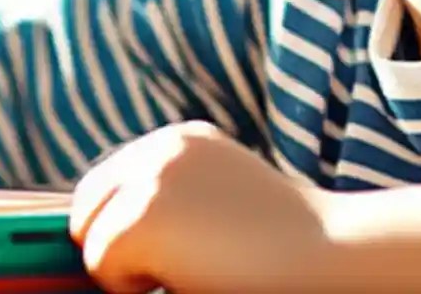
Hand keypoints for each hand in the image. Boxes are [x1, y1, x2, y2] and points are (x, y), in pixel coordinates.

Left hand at [69, 121, 335, 293]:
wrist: (333, 261)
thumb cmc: (288, 251)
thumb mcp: (224, 201)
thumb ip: (176, 198)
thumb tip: (100, 229)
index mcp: (182, 141)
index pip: (108, 182)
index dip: (120, 225)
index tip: (159, 251)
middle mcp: (160, 148)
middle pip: (87, 206)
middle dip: (114, 242)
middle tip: (175, 267)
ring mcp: (149, 177)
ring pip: (92, 239)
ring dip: (128, 268)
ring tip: (192, 270)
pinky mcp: (142, 216)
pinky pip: (102, 266)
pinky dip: (133, 286)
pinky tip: (190, 278)